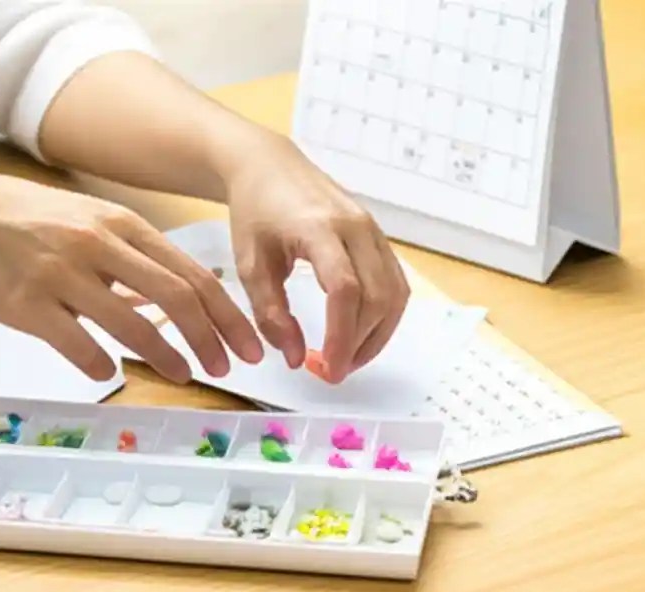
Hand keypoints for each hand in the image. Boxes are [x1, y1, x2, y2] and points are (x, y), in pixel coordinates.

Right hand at [0, 169, 261, 381]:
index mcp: (123, 226)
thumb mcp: (93, 222)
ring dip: (168, 355)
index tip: (248, 344)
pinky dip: (101, 364)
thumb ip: (136, 259)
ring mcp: (63, 274)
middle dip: (212, 337)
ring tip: (186, 375)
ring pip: (132, 323)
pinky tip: (111, 373)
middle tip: (230, 367)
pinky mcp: (27, 304)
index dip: (227, 315)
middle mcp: (99, 246)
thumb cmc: (32, 222)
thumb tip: (178, 300)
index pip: (193, 275)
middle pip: (176, 298)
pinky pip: (76, 343)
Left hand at [225, 135, 409, 383]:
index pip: (345, 289)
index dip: (341, 335)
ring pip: (394, 295)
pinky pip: (395, 285)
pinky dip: (384, 318)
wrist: (270, 166)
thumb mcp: (249, 264)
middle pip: (377, 297)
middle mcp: (355, 227)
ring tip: (348, 360)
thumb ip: (270, 313)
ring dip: (377, 336)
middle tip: (332, 372)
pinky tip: (361, 336)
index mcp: (319, 228)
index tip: (326, 368)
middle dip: (359, 344)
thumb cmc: (256, 213)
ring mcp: (373, 231)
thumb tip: (296, 358)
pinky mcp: (379, 238)